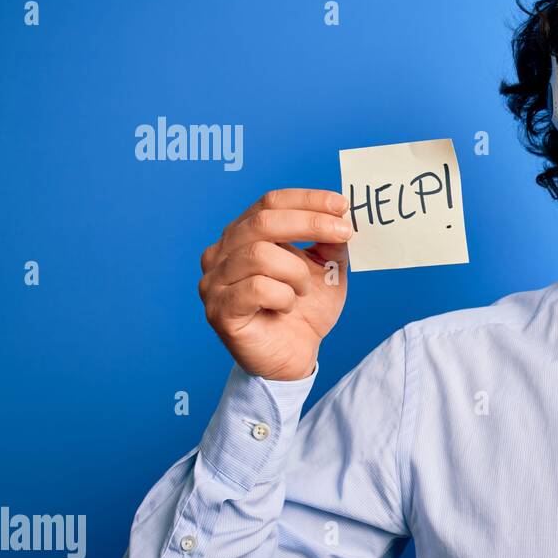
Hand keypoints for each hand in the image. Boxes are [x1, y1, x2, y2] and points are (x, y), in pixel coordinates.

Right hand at [199, 189, 353, 380]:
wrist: (295, 357)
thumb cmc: (305, 310)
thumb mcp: (326, 269)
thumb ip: (329, 241)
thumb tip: (339, 213)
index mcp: (244, 235)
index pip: (270, 202)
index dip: (307, 199)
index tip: (341, 204)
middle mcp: (221, 253)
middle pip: (262, 221)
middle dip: (309, 223)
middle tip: (343, 232)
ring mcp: (214, 281)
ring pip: (259, 255)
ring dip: (296, 271)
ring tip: (304, 289)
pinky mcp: (219, 310)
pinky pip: (256, 289)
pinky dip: (284, 296)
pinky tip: (287, 307)